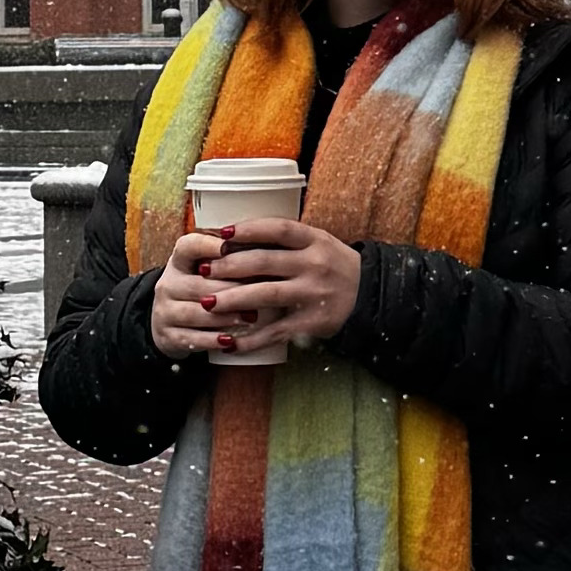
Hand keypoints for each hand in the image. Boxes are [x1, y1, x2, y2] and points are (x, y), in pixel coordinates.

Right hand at [150, 229, 256, 359]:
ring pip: (194, 313)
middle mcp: (168, 284)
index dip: (208, 246)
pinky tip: (231, 340)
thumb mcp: (206, 268)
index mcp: (179, 260)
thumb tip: (265, 252)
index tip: (230, 247)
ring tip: (250, 317)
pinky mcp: (168, 336)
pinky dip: (212, 340)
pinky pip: (190, 339)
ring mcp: (165, 311)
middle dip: (230, 290)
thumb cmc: (200, 286)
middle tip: (259, 293)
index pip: (188, 246)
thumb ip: (229, 259)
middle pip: (198, 285)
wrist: (170, 320)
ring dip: (224, 316)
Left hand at [196, 218, 361, 357]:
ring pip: (265, 295)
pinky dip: (250, 339)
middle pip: (264, 262)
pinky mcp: (311, 322)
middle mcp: (314, 265)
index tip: (221, 233)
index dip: (248, 229)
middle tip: (203, 269)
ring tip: (207, 303)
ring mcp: (312, 294)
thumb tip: (237, 236)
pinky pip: (275, 331)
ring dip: (232, 299)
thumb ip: (286, 240)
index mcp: (315, 240)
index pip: (278, 229)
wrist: (368, 294)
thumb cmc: (333, 264)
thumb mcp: (318, 242)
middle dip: (228, 266)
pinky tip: (229, 342)